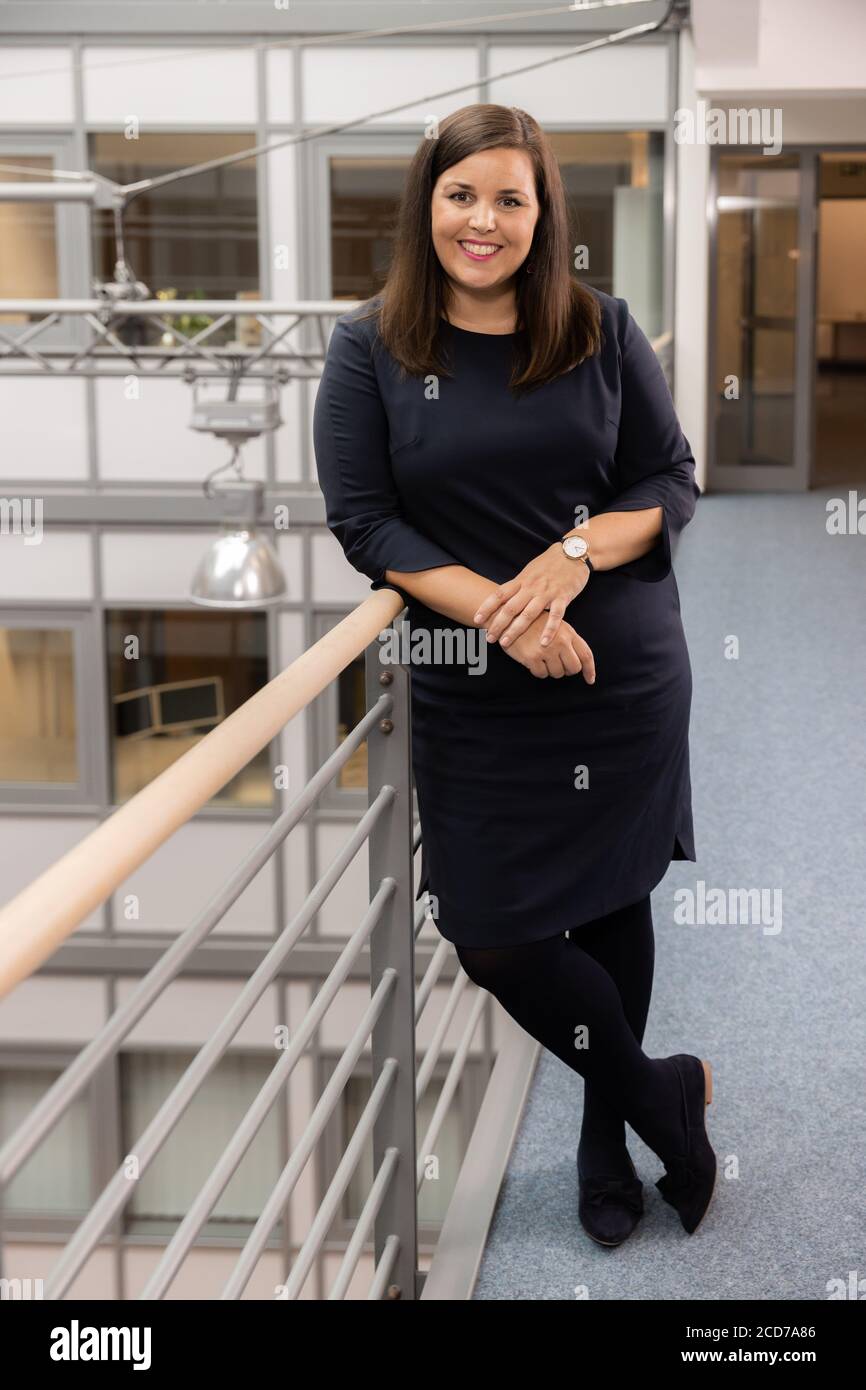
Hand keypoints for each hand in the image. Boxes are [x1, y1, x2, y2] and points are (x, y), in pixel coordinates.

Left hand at [472, 542, 589, 648]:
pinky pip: (556, 616)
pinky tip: (544, 643)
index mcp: (522, 580)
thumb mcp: (529, 571)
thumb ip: (518, 585)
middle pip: (510, 607)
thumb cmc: (549, 564)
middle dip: (497, 624)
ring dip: (515, 629)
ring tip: (505, 642)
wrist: (573, 552)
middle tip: (488, 638)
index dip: (486, 607)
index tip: (476, 620)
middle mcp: (531, 587)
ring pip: (528, 613)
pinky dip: (549, 630)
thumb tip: (502, 598)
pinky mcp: (563, 597)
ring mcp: (547, 592)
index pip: (499, 594)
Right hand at [498, 612, 595, 681]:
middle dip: (567, 670)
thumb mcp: (555, 625)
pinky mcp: (532, 657)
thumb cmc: (532, 622)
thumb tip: (578, 660)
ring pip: (558, 673)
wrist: (509, 616)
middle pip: (574, 668)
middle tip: (558, 666)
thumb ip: (568, 640)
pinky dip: (538, 671)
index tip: (590, 680)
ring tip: (543, 660)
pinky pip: (542, 674)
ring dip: (551, 671)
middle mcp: (560, 642)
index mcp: (568, 633)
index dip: (589, 670)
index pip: (586, 655)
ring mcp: (547, 650)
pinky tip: (533, 661)